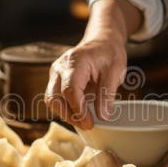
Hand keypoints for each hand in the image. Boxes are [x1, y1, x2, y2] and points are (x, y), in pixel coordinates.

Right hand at [45, 0, 141, 128]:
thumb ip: (107, 94)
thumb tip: (102, 115)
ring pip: (52, 99)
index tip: (90, 122)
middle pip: (55, 97)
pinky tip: (79, 113)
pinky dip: (65, 108)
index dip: (78, 110)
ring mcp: (55, 74)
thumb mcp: (115, 71)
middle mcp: (60, 68)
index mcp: (74, 62)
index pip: (70, 91)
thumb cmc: (108, 53)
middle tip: (88, 125)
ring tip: (84, 120)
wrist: (102, 41)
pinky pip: (55, 97)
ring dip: (66, 114)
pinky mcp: (56, 80)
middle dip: (70, 115)